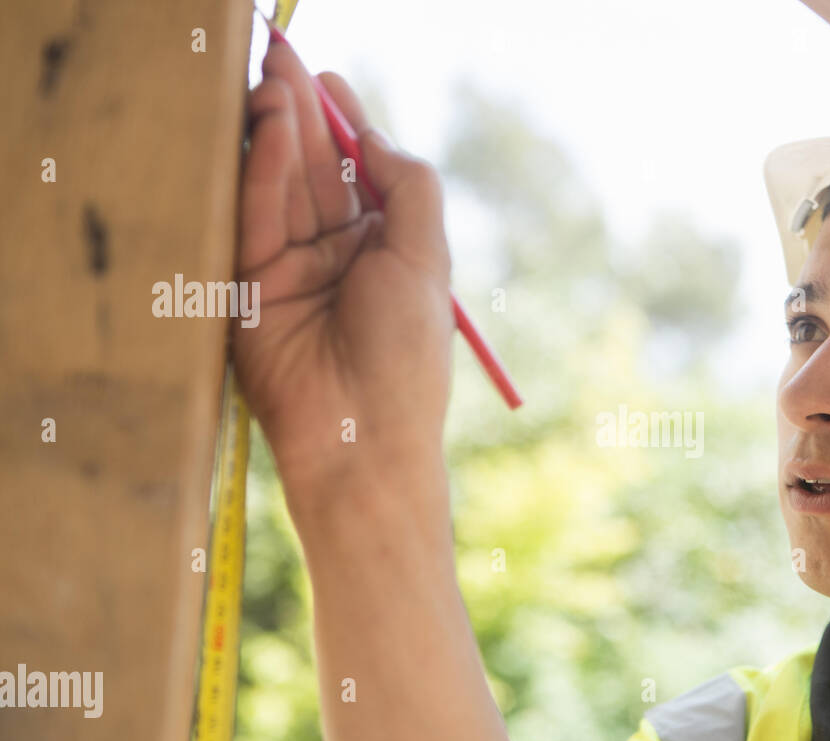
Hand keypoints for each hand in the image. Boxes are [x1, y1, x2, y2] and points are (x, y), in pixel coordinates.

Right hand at [236, 40, 453, 503]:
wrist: (361, 440)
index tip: (327, 79)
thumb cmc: (407, 357)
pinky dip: (263, 172)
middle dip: (300, 114)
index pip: (359, 174)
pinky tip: (272, 128)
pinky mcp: (249, 290)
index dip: (344, 124)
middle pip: (315, 171)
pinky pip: (255, 220)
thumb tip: (374, 136)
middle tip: (279, 57)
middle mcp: (338, 258)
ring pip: (281, 188)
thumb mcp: (425, 261)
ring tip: (272, 79)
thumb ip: (408, 188)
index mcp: (386, 253)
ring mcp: (292, 273)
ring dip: (278, 132)